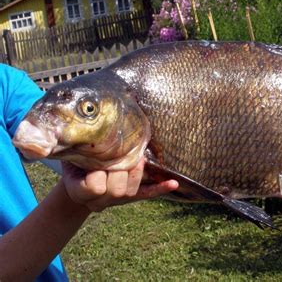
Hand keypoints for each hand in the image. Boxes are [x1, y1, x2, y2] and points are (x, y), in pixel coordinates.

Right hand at [61, 157, 178, 211]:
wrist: (76, 178)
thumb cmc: (72, 159)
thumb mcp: (68, 153)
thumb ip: (75, 146)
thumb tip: (82, 121)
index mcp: (78, 190)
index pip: (95, 187)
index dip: (97, 174)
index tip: (92, 162)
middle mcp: (98, 200)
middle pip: (117, 190)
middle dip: (119, 170)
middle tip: (116, 156)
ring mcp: (116, 200)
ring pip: (131, 191)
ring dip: (137, 174)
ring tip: (136, 158)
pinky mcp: (131, 197)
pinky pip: (147, 194)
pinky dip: (160, 188)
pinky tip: (173, 183)